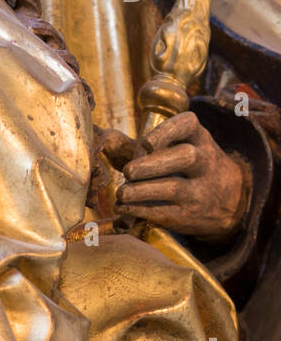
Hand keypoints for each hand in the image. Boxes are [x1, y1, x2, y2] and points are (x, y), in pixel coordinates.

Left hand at [110, 111, 251, 241]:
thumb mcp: (186, 145)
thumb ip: (150, 142)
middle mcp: (205, 161)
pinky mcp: (192, 215)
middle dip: (153, 164)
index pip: (187, 126)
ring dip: (143, 191)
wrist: (234, 200)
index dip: (165, 132)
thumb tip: (107, 139)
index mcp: (200, 138)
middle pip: (185, 157)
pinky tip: (124, 208)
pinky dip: (142, 210)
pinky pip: (167, 213)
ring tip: (121, 193)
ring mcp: (201, 190)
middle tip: (128, 171)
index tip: (146, 142)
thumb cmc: (193, 165)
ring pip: (174, 188)